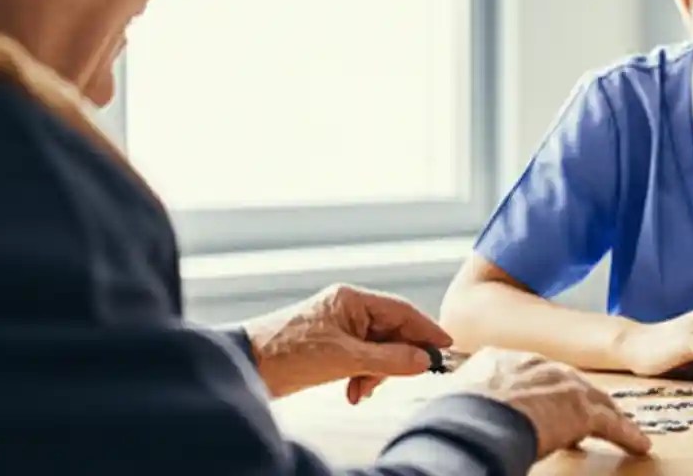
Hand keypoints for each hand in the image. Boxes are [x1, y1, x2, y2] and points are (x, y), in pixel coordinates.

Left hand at [243, 284, 450, 401]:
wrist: (246, 366)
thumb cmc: (289, 353)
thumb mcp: (344, 358)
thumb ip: (388, 359)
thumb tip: (423, 360)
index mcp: (352, 300)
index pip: (401, 311)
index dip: (426, 329)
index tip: (446, 347)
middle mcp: (348, 309)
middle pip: (392, 332)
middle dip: (394, 360)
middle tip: (394, 380)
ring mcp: (339, 328)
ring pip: (377, 350)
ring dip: (376, 373)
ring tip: (360, 392)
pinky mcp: (330, 347)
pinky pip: (361, 360)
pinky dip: (361, 376)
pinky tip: (352, 392)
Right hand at [453, 349, 650, 458]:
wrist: (476, 417)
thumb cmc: (453, 416)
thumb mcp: (450, 403)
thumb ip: (458, 405)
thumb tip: (440, 429)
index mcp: (499, 360)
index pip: (528, 373)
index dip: (538, 391)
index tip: (541, 403)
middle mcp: (535, 364)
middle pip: (566, 383)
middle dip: (578, 400)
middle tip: (588, 415)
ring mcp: (562, 384)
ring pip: (594, 401)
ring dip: (608, 416)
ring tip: (621, 428)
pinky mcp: (582, 410)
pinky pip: (611, 425)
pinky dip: (627, 436)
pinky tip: (640, 446)